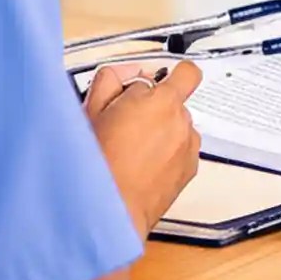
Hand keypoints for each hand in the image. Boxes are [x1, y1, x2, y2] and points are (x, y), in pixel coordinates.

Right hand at [83, 62, 203, 239]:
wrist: (109, 207)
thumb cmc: (97, 164)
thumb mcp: (91, 110)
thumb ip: (111, 81)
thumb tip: (124, 73)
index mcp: (160, 100)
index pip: (186, 72)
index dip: (174, 74)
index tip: (163, 79)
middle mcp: (181, 120)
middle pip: (174, 102)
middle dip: (154, 107)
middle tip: (126, 122)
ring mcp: (188, 145)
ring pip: (178, 127)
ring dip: (161, 132)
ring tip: (131, 149)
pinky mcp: (190, 168)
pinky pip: (181, 150)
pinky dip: (167, 154)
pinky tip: (142, 165)